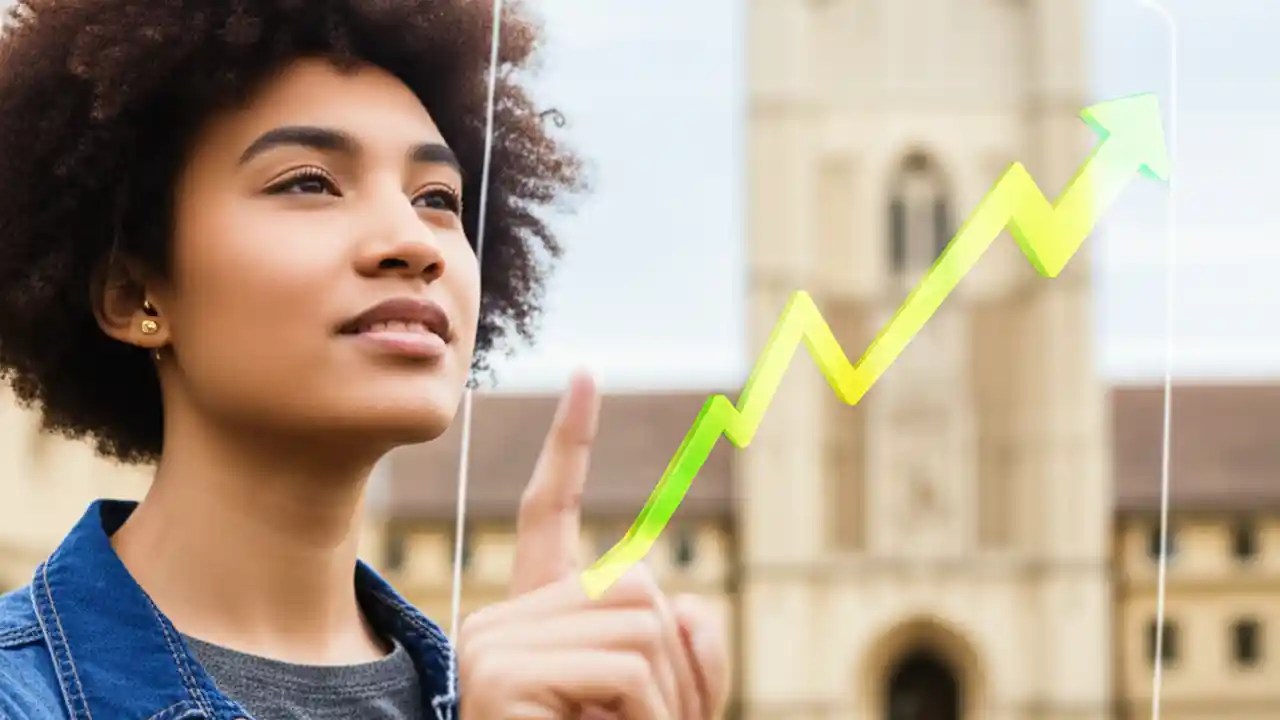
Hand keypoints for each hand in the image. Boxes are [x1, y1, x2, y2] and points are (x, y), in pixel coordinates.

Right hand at [457, 371, 728, 718]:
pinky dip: (650, 719)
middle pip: (638, 586)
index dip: (572, 443)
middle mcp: (503, 617)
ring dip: (668, 702)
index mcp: (539, 615)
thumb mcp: (666, 705)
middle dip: (679, 668)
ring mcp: (493, 644)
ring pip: (640, 626)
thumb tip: (686, 600)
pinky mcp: (498, 676)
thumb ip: (686, 645)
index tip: (590, 375)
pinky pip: (622, 668)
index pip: (552, 510)